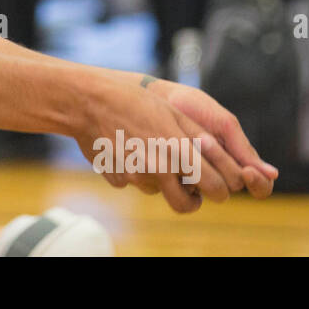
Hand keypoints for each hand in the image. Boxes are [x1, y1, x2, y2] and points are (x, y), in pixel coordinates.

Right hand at [76, 75, 239, 212]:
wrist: (89, 103)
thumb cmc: (135, 102)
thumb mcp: (173, 113)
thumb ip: (197, 138)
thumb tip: (218, 159)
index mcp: (178, 150)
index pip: (214, 186)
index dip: (220, 190)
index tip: (217, 188)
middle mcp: (158, 168)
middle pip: (185, 205)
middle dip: (192, 201)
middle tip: (192, 191)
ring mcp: (135, 176)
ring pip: (157, 192)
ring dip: (160, 182)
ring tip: (151, 154)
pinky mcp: (117, 178)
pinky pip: (133, 183)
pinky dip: (135, 173)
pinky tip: (128, 151)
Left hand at [145, 78, 277, 198]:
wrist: (157, 98)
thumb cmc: (193, 107)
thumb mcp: (223, 123)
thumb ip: (243, 148)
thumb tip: (273, 175)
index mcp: (236, 160)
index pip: (259, 187)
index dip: (258, 184)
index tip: (248, 172)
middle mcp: (218, 172)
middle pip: (233, 187)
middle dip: (224, 166)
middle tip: (207, 143)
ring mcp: (196, 176)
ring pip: (209, 189)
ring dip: (203, 165)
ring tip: (192, 139)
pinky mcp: (173, 177)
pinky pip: (182, 187)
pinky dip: (182, 169)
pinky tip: (176, 150)